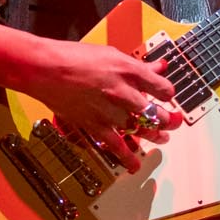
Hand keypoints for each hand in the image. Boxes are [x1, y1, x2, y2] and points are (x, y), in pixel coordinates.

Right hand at [0, 24, 180, 170]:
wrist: (46, 69)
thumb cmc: (74, 57)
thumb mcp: (111, 54)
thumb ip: (138, 64)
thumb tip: (158, 66)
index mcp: (129, 70)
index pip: (162, 87)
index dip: (169, 94)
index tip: (168, 97)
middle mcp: (123, 91)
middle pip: (156, 112)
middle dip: (169, 120)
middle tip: (173, 122)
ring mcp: (110, 110)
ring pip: (141, 129)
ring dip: (155, 135)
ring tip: (161, 138)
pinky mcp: (95, 124)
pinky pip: (117, 145)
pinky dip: (128, 157)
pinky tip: (135, 164)